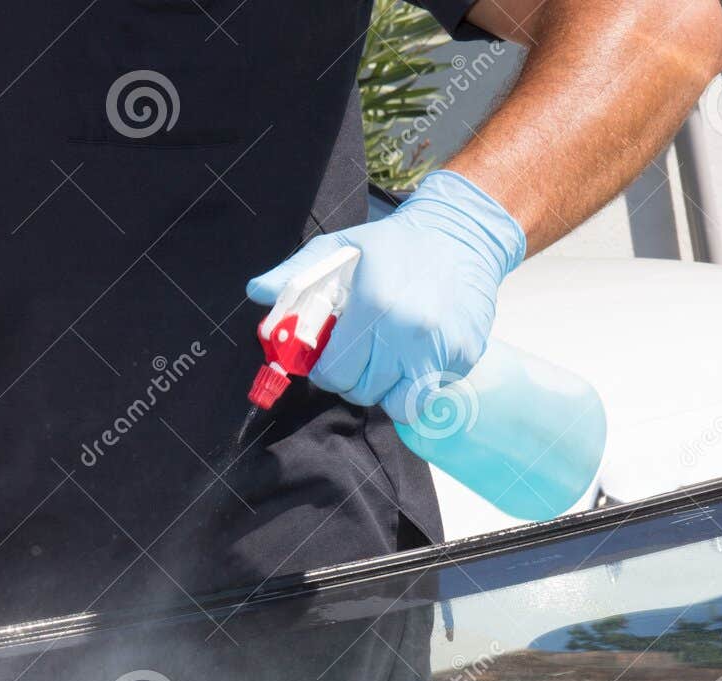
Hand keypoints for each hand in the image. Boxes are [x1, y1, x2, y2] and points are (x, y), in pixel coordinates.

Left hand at [246, 170, 524, 422]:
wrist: (463, 234)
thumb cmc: (393, 245)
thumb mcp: (339, 248)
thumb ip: (294, 274)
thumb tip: (256, 291)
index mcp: (374, 306)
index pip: (335, 374)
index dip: (327, 372)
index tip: (331, 358)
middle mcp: (409, 333)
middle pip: (365, 393)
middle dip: (355, 380)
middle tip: (359, 357)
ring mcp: (442, 348)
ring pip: (399, 404)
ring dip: (387, 388)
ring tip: (387, 359)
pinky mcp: (466, 356)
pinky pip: (432, 392)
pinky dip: (419, 382)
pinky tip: (417, 353)